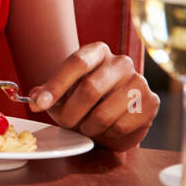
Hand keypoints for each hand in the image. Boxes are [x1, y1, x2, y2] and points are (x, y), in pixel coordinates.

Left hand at [28, 41, 159, 151]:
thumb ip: (45, 93)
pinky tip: (105, 129)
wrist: (113, 114)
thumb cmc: (83, 100)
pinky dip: (107, 134)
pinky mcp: (151, 103)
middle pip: (90, 90)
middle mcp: (120, 62)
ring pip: (104, 113)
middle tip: (64, 123)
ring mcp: (139, 81)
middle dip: (70, 113)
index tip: (39, 104)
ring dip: (88, 127)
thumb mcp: (61, 92)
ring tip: (85, 126)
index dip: (55, 86)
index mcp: (96, 51)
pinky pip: (121, 126)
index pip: (76, 63)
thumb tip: (34, 98)